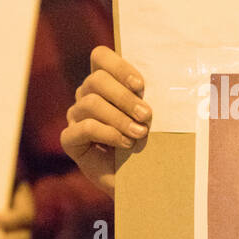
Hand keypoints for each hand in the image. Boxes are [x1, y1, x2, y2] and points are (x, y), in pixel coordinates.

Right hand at [61, 46, 151, 198]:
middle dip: (124, 97)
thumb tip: (169, 79)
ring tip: (139, 133)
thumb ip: (150, 96)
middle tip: (146, 115)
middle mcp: (86, 96)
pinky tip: (125, 145)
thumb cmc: (149, 144)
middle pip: (97, 80)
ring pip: (91, 103)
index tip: (141, 85)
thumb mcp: (152, 116)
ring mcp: (75, 117)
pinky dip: (108, 134)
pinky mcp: (70, 140)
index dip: (119, 66)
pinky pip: (85, 128)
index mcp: (105, 83)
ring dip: (120, 118)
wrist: (140, 181)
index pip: (100, 57)